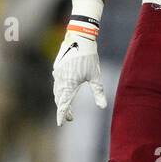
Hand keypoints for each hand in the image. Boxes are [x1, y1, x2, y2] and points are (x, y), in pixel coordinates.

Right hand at [52, 0, 107, 124]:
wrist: (80, 38)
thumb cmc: (89, 57)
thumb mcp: (96, 76)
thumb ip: (98, 92)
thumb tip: (103, 107)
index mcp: (69, 84)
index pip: (64, 104)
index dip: (62, 114)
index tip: (61, 123)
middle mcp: (60, 80)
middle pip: (60, 99)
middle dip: (64, 109)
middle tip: (71, 117)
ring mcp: (57, 73)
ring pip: (57, 91)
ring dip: (62, 100)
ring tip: (69, 107)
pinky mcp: (57, 67)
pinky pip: (57, 82)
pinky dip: (60, 90)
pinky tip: (65, 91)